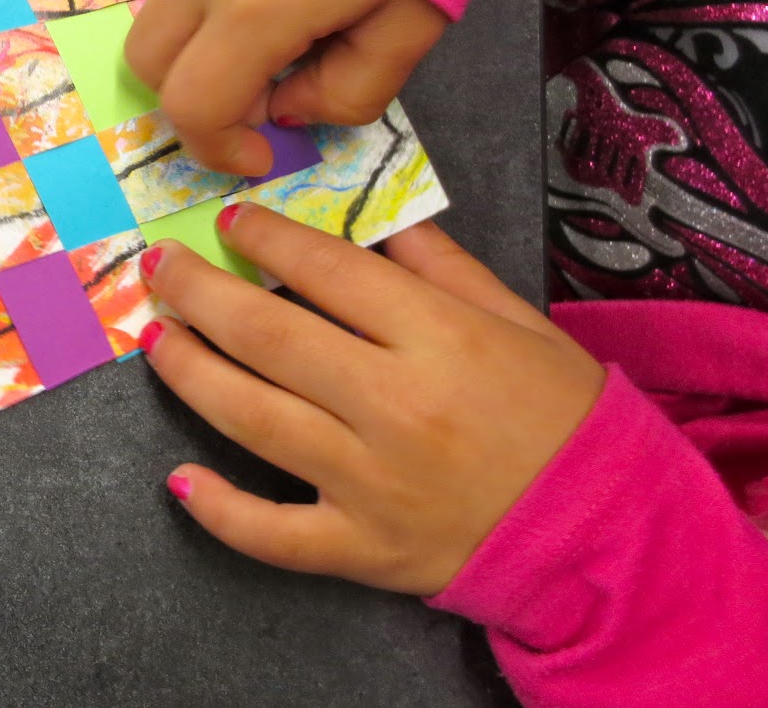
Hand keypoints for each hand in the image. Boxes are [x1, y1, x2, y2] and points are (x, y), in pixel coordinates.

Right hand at [126, 0, 446, 176]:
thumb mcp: (411, 27)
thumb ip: (347, 92)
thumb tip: (289, 107)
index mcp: (259, 6)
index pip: (194, 106)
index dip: (219, 148)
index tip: (263, 151)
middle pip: (149, 64)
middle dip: (195, 99)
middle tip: (264, 94)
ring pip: (164, 12)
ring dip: (204, 43)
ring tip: (281, 25)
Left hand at [138, 206, 604, 596]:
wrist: (610, 533)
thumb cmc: (564, 415)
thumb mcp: (519, 320)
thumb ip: (442, 266)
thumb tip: (374, 218)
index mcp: (439, 339)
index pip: (329, 272)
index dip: (268, 238)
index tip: (229, 219)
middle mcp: (395, 406)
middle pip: (270, 337)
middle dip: (202, 293)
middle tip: (160, 267)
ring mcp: (372, 484)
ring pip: (254, 420)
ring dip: (192, 375)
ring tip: (156, 339)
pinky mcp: (364, 549)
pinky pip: (273, 533)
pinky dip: (220, 511)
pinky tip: (178, 481)